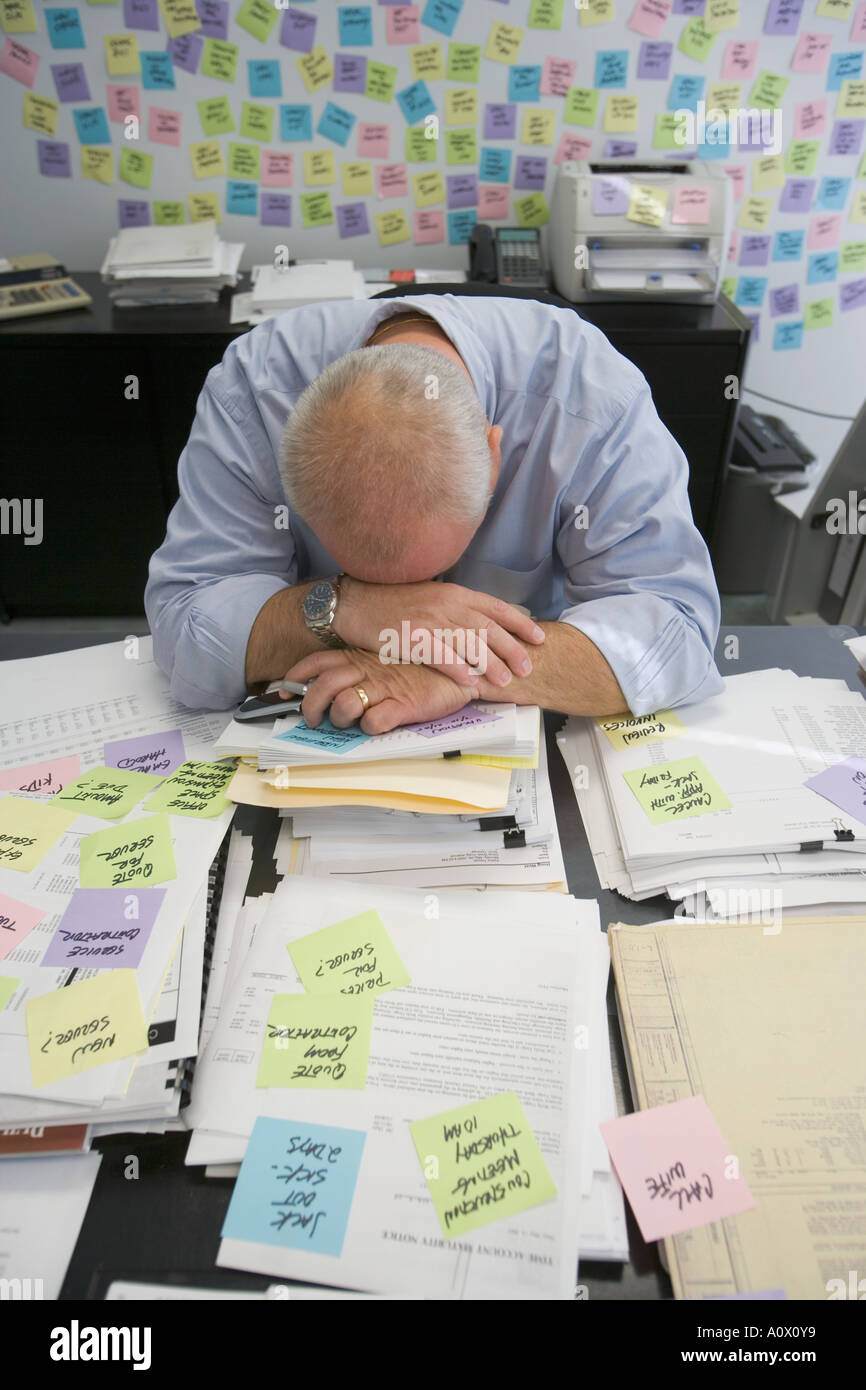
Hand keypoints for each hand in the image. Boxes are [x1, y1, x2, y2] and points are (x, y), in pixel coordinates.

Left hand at [282, 647, 487, 735]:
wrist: (462, 668)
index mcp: (359, 657)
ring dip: (339, 719)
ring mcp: (386, 688)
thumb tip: (330, 684)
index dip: (296, 677)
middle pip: (323, 688)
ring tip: (346, 724)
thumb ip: (358, 667)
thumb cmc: (419, 666)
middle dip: (310, 707)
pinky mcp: (404, 706)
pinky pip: (375, 721)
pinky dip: (368, 728)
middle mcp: (367, 671)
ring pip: (345, 706)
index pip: (317, 662)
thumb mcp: (384, 658)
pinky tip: (374, 726)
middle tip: (313, 719)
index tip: (284, 692)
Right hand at [331, 577, 544, 689]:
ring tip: (505, 681)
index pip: (496, 607)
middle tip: (527, 667)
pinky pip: (440, 655)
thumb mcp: (432, 596)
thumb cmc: (393, 601)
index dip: (520, 624)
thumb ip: (458, 608)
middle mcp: (446, 604)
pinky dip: (458, 669)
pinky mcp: (410, 637)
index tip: (539, 638)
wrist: (355, 603)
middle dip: (512, 649)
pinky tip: (471, 682)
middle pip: (488, 628)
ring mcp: (429, 620)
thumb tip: (484, 623)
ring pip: (469, 643)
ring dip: (490, 664)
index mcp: (454, 592)